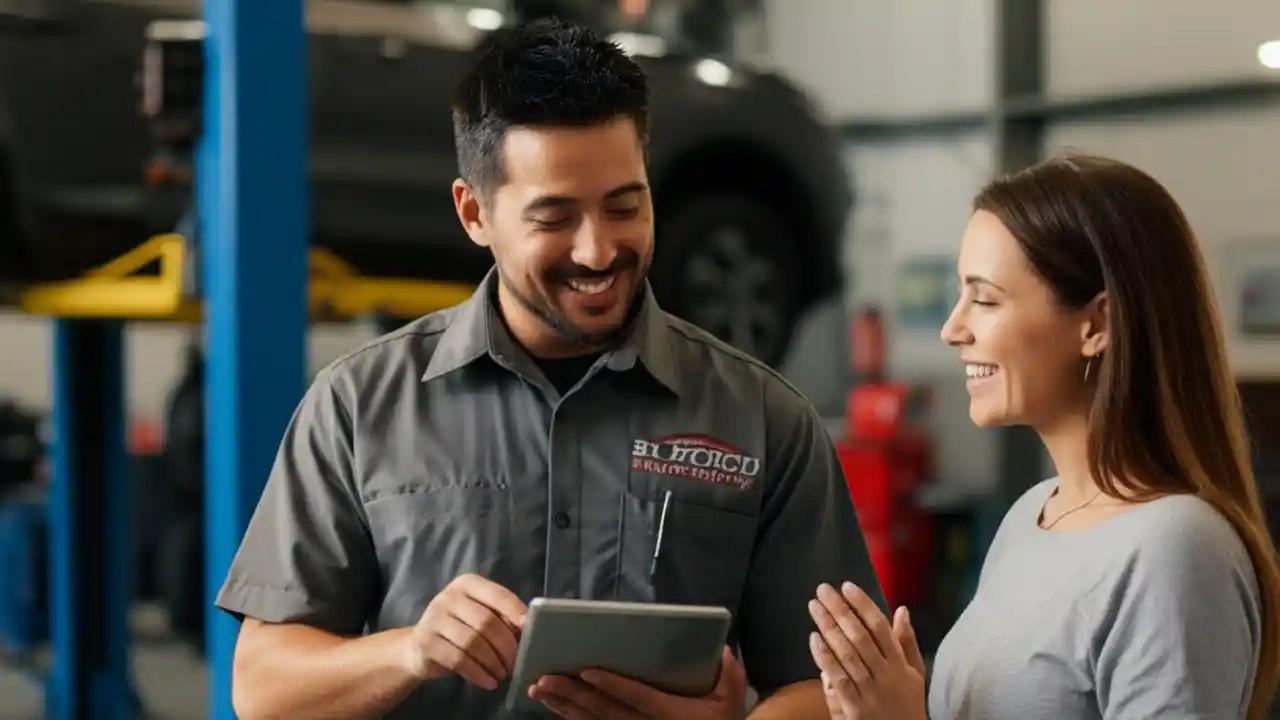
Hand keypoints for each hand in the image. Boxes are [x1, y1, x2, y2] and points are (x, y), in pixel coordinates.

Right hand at [401, 573, 527, 689]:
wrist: (419, 647)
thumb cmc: (460, 629)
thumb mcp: (480, 617)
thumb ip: (502, 618)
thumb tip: (530, 630)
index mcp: (468, 584)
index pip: (499, 595)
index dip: (516, 613)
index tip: (530, 631)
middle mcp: (450, 596)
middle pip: (486, 622)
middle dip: (506, 646)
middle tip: (516, 664)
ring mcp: (434, 618)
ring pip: (473, 642)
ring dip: (493, 662)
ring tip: (503, 674)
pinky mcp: (426, 642)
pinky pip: (458, 660)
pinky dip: (478, 673)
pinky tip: (489, 682)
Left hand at [528, 646, 746, 718]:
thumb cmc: (720, 719)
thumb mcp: (732, 698)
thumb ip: (730, 674)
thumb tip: (723, 650)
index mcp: (672, 715)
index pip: (637, 698)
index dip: (612, 685)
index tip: (587, 671)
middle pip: (605, 713)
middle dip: (574, 695)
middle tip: (546, 678)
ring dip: (564, 707)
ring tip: (539, 689)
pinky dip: (571, 719)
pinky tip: (554, 706)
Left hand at [807, 583, 925, 719]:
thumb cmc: (907, 703)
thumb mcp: (915, 673)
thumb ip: (907, 641)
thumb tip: (902, 609)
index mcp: (899, 663)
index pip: (880, 627)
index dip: (863, 605)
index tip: (847, 586)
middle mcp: (885, 674)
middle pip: (860, 636)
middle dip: (840, 610)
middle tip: (823, 590)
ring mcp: (869, 691)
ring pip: (848, 654)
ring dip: (829, 628)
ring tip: (815, 607)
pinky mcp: (854, 707)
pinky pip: (838, 679)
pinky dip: (826, 658)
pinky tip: (814, 639)